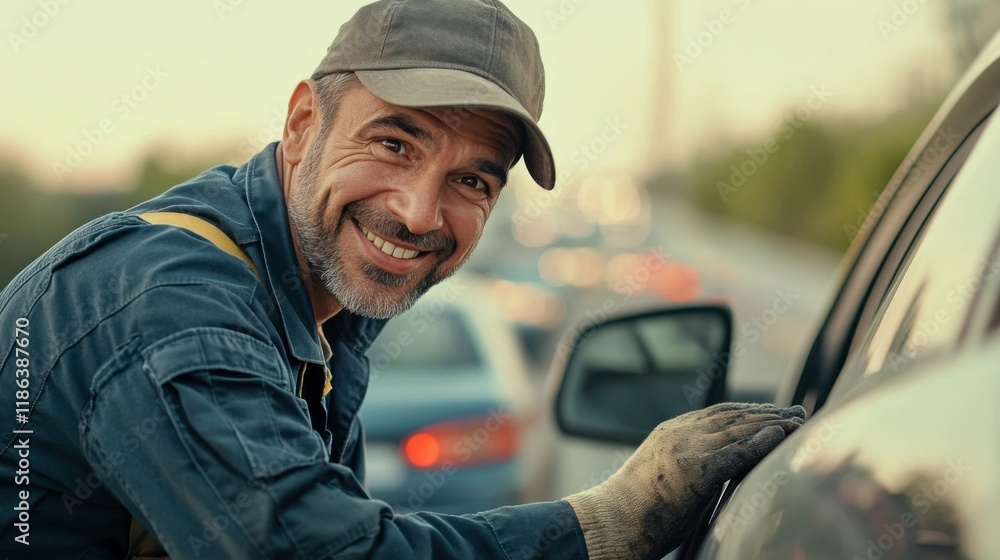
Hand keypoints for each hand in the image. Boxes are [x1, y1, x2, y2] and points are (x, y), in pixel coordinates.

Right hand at [564, 402, 804, 559]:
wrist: (611, 521)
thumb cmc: (634, 510)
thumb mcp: (660, 474)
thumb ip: (684, 463)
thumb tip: (710, 473)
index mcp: (669, 432)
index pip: (718, 412)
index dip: (750, 410)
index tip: (774, 412)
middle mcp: (679, 434)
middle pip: (732, 415)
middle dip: (767, 413)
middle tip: (796, 412)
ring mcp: (686, 450)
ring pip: (738, 429)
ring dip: (772, 424)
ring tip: (797, 422)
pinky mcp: (694, 471)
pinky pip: (735, 453)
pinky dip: (759, 443)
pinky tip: (779, 436)